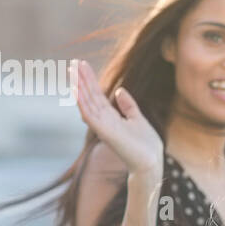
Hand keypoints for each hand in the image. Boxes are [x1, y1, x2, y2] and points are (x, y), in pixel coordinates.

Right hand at [73, 59, 163, 177]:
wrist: (151, 162)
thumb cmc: (146, 145)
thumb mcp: (138, 119)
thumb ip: (128, 106)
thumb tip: (119, 90)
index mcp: (111, 117)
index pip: (97, 95)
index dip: (90, 80)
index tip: (82, 64)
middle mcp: (104, 120)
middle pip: (90, 96)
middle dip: (82, 79)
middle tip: (74, 63)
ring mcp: (102, 126)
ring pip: (87, 103)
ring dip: (79, 87)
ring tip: (73, 71)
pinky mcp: (104, 133)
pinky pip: (90, 116)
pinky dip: (82, 103)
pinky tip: (76, 90)